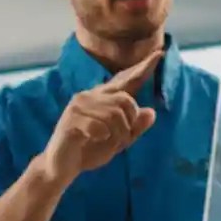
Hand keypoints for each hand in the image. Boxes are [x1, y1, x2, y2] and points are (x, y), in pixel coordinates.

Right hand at [42, 50, 161, 184]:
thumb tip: (151, 112)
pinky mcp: (72, 118)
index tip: (159, 53)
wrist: (60, 167)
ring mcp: (79, 106)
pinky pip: (100, 127)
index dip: (142, 68)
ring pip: (115, 115)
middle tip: (120, 141)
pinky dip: (102, 138)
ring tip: (104, 142)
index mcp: (102, 99)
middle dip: (129, 125)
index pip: (125, 80)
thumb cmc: (88, 150)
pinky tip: (91, 140)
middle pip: (126, 101)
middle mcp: (89, 96)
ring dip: (116, 135)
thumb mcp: (118, 142)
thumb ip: (134, 128)